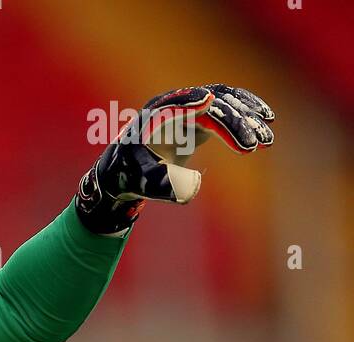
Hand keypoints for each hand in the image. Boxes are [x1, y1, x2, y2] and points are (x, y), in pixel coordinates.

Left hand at [75, 84, 275, 234]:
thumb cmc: (131, 176)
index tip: (213, 103)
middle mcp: (175, 103)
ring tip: (266, 140)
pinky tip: (265, 122)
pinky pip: (227, 107)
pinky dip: (246, 113)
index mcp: (157, 114)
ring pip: (224, 101)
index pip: (183, 105)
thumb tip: (195, 188)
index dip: (198, 104)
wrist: (125, 170)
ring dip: (247, 117)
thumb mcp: (143, 183)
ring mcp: (189, 106)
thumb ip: (165, 185)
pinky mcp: (199, 114)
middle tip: (254, 146)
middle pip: (210, 103)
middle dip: (233, 122)